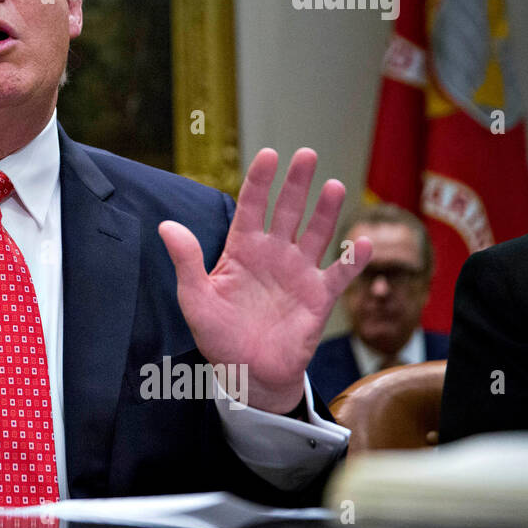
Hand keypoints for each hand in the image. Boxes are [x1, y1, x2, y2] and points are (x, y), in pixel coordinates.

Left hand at [157, 148, 372, 413]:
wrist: (247, 373)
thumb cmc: (218, 334)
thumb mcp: (195, 298)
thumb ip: (187, 261)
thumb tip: (166, 225)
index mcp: (242, 249)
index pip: (252, 206)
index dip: (260, 181)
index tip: (269, 155)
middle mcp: (274, 254)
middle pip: (287, 210)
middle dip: (296, 183)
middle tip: (307, 154)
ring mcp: (298, 273)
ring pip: (316, 233)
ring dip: (326, 211)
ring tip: (333, 186)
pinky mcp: (319, 297)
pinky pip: (338, 274)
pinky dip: (351, 260)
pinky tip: (360, 244)